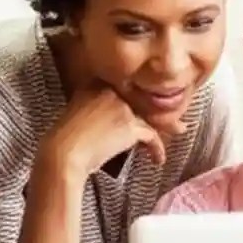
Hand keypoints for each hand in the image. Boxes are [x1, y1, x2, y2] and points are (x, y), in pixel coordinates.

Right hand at [39, 87, 167, 178]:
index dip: (141, 102)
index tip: (151, 110)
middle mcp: (110, 89)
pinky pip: (150, 135)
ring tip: (179, 130)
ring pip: (149, 116)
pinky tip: (158, 159)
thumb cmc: (68, 141)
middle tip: (175, 120)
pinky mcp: (129, 124)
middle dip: (159, 111)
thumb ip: (99, 109)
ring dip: (166, 126)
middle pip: (141, 100)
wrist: (64, 154)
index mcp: (95, 83)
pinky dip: (156, 148)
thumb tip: (121, 122)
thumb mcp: (80, 115)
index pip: (127, 90)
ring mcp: (120, 105)